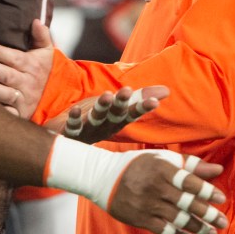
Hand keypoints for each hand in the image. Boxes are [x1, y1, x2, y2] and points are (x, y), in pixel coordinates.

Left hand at [0, 18, 53, 118]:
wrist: (61, 96)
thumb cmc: (47, 70)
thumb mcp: (47, 52)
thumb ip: (41, 36)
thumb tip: (36, 20)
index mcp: (32, 65)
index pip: (15, 58)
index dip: (1, 53)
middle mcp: (28, 82)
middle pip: (8, 75)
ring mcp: (24, 99)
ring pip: (6, 94)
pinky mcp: (21, 114)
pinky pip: (10, 114)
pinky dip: (0, 111)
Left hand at [45, 86, 167, 143]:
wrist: (67, 144)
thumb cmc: (97, 122)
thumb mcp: (117, 109)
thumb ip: (139, 98)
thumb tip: (167, 90)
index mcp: (117, 121)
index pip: (132, 113)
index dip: (142, 107)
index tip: (155, 101)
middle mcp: (105, 127)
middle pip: (115, 114)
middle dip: (121, 102)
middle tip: (127, 90)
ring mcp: (88, 130)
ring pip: (96, 118)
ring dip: (101, 108)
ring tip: (106, 95)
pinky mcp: (71, 133)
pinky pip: (73, 127)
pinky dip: (75, 119)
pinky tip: (75, 110)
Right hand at [109, 152, 227, 233]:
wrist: (105, 178)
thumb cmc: (140, 165)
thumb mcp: (163, 158)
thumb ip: (191, 164)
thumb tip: (218, 169)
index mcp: (162, 169)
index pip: (188, 181)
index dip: (206, 190)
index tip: (221, 199)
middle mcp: (155, 187)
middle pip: (186, 203)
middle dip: (208, 214)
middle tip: (223, 222)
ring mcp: (147, 204)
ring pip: (178, 219)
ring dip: (198, 228)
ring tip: (212, 232)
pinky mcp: (141, 219)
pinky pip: (165, 231)